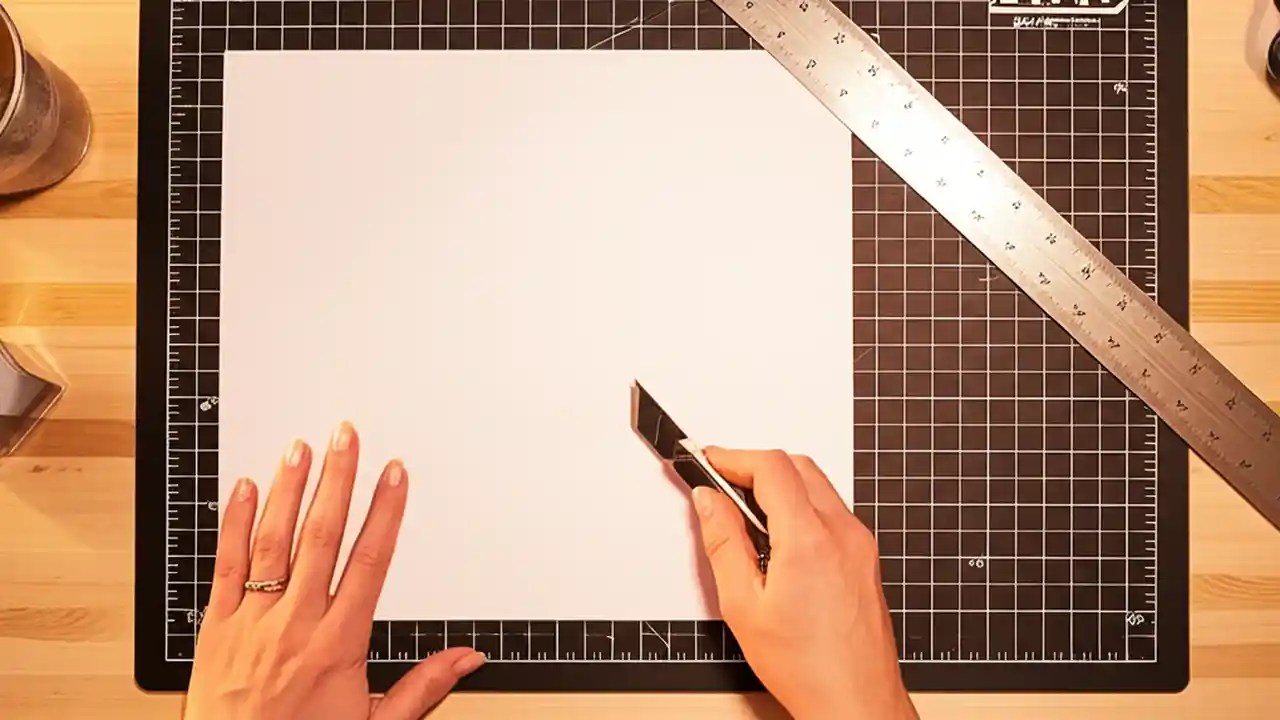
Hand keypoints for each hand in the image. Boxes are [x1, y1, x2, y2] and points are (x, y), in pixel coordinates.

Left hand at [183, 422, 485, 719]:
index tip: (394, 475)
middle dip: (338, 480)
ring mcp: (254, 621)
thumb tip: (467, 659)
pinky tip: (243, 489)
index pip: (369, 561)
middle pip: (322, 537)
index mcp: (339, 642)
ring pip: (274, 542)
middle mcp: (296, 623)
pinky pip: (225, 566)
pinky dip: (233, 524)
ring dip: (288, 490)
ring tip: (299, 448)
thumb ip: (423, 688)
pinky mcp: (216, 626)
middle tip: (346, 437)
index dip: (385, 512)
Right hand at [691, 448, 916, 719]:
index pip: (772, 467)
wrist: (856, 702)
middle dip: (755, 466)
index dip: (733, 457)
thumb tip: (708, 501)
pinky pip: (831, 510)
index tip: (708, 461)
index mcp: (810, 540)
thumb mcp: (743, 605)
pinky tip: (777, 537)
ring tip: (745, 516)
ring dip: (779, 485)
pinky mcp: (865, 556)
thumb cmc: (807, 668)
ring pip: (817, 485)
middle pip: (797, 467)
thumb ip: (723, 542)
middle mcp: (843, 532)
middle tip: (720, 485)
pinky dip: (801, 507)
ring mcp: (860, 543)